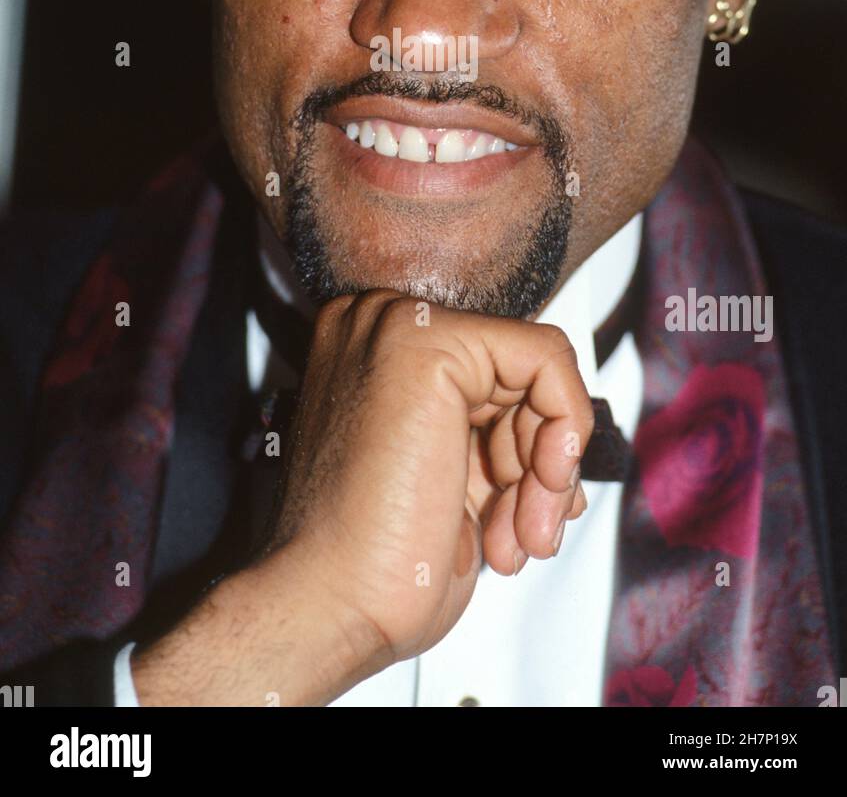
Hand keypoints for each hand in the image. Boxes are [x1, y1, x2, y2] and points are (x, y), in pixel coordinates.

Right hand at [262, 290, 593, 668]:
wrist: (328, 604)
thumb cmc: (369, 567)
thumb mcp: (446, 479)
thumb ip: (489, 436)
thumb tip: (558, 433)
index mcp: (373, 351)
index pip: (491, 370)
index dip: (523, 445)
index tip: (527, 508)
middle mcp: (377, 325)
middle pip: (515, 370)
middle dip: (539, 463)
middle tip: (528, 531)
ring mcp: (397, 327)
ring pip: (537, 369)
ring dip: (548, 470)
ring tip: (518, 537)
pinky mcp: (428, 344)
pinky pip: (546, 360)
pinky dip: (564, 430)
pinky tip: (536, 491)